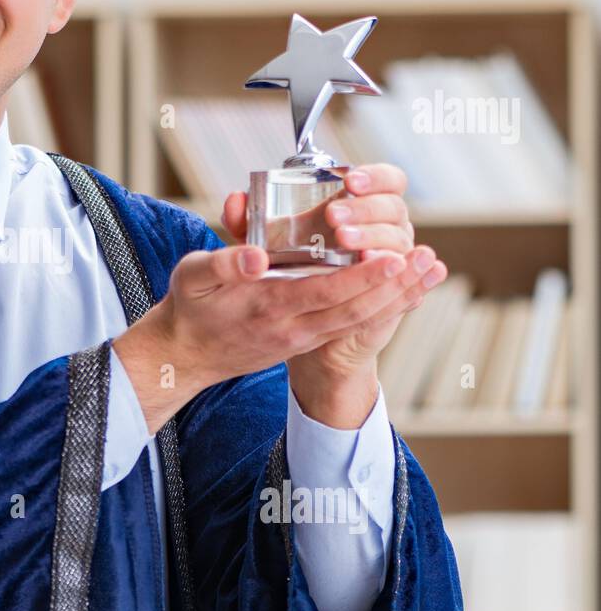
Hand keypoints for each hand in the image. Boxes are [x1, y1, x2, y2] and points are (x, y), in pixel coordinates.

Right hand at [113, 231, 439, 434]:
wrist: (184, 354)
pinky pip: (350, 326)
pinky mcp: (304, 341)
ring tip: (427, 273)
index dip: (362, 277)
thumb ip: (224, 261)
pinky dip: (380, 309)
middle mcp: (292, 327)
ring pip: (357, 321)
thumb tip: (255, 256)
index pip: (326, 293)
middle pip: (354, 310)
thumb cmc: (190, 306)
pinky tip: (402, 292)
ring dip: (395, 298)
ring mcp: (301, 338)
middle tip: (426, 260)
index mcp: (268, 306)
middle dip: (394, 287)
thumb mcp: (194, 275)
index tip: (392, 256)